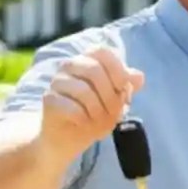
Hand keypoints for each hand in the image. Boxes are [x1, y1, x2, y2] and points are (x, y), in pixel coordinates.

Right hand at [39, 46, 144, 162]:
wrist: (67, 136)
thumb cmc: (94, 113)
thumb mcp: (116, 100)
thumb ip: (127, 86)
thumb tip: (138, 77)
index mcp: (88, 61)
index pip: (102, 52)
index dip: (116, 68)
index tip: (123, 88)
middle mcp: (70, 66)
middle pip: (94, 70)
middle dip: (110, 95)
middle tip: (115, 112)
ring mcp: (57, 82)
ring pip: (83, 90)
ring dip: (98, 110)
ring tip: (99, 120)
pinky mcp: (49, 100)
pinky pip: (72, 107)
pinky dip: (84, 119)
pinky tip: (84, 123)